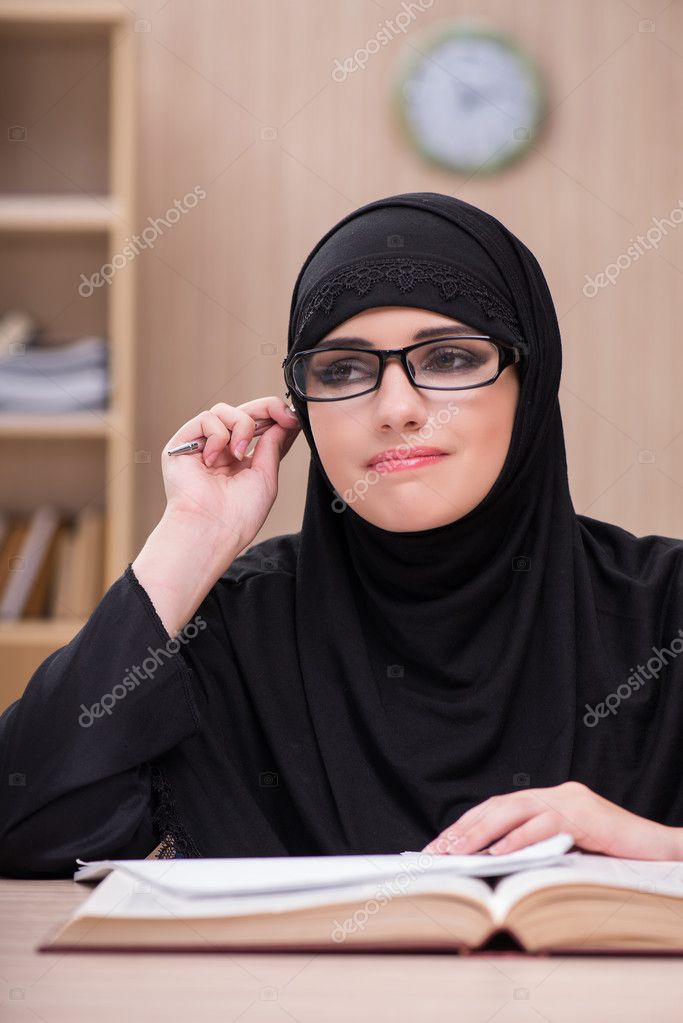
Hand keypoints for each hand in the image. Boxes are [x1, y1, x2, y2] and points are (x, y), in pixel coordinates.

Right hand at [161, 397, 300, 552]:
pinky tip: (215, 459)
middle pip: (243, 413)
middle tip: (282, 415)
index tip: (292, 418)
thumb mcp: (266, 476)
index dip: (275, 418)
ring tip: (240, 454)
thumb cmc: (239, 514)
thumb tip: (282, 422)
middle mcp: (220, 450)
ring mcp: (201, 446)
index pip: (258, 428)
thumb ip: (272, 446)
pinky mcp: (181, 445)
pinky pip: (206, 419)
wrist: (213, 528)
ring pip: (225, 411)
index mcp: (239, 461)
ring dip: (241, 427)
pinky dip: (218, 435)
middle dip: (265, 410)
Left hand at [420, 782, 682, 860]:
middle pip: (499, 806)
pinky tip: (498, 852)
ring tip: (457, 852)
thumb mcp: (569, 849)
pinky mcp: (584, 814)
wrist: (661, 850)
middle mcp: (556, 794)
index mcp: (549, 800)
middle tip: (438, 850)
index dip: (466, 825)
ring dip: (481, 832)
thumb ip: (538, 848)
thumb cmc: (615, 856)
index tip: (440, 846)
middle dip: (464, 829)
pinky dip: (518, 838)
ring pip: (514, 810)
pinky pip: (544, 824)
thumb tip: (493, 865)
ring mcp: (570, 800)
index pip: (498, 808)